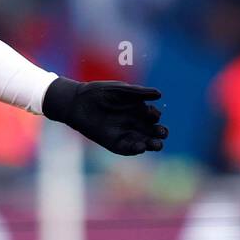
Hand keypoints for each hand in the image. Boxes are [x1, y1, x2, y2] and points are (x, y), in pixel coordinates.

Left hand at [42, 77, 167, 155]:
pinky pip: (128, 148)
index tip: (151, 113)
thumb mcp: (120, 90)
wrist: (77, 102)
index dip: (155, 116)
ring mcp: (125, 133)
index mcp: (138, 109)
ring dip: (152, 144)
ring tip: (157, 144)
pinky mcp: (114, 143)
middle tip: (162, 133)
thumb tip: (159, 94)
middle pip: (153, 131)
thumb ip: (138, 92)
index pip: (153, 116)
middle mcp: (134, 123)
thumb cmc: (99, 92)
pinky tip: (141, 147)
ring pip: (144, 142)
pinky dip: (135, 149)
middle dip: (160, 133)